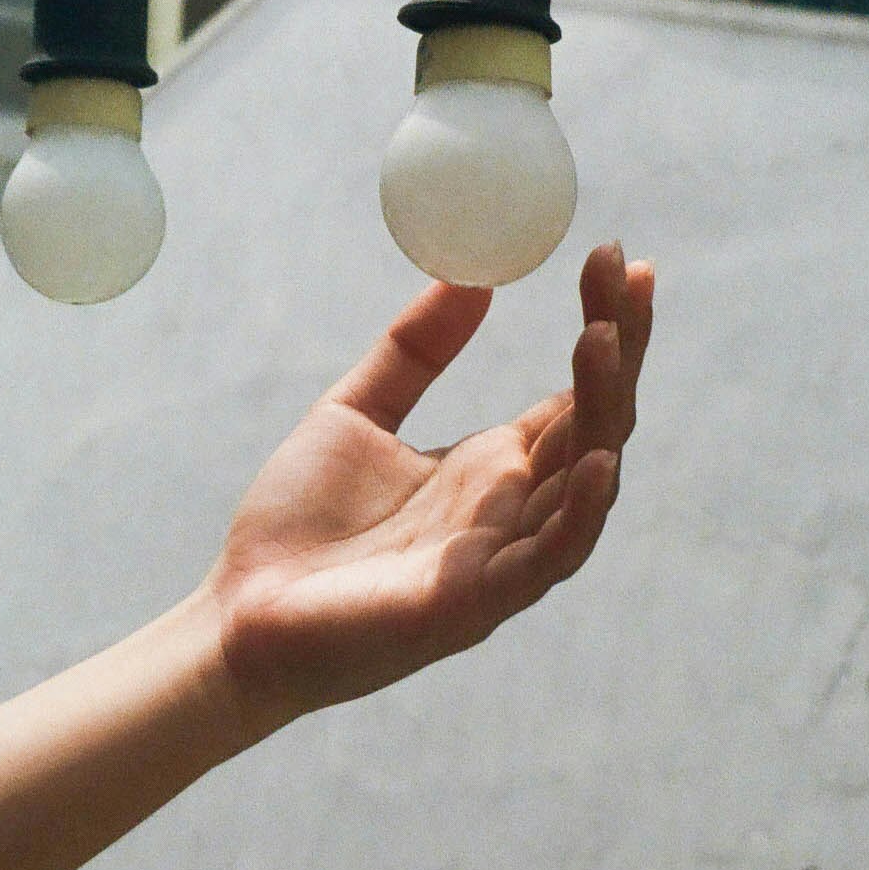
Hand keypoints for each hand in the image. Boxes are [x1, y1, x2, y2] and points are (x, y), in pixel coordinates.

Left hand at [206, 241, 651, 730]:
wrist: (238, 613)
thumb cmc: (298, 525)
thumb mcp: (354, 414)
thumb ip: (413, 350)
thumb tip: (471, 274)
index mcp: (491, 468)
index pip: (575, 392)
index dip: (607, 327)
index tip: (618, 255)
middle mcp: (512, 510)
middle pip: (594, 422)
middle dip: (620, 347)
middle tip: (630, 272)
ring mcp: (500, 557)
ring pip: (583, 482)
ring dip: (602, 412)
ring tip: (605, 338)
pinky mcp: (472, 603)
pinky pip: (546, 559)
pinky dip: (578, 512)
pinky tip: (595, 460)